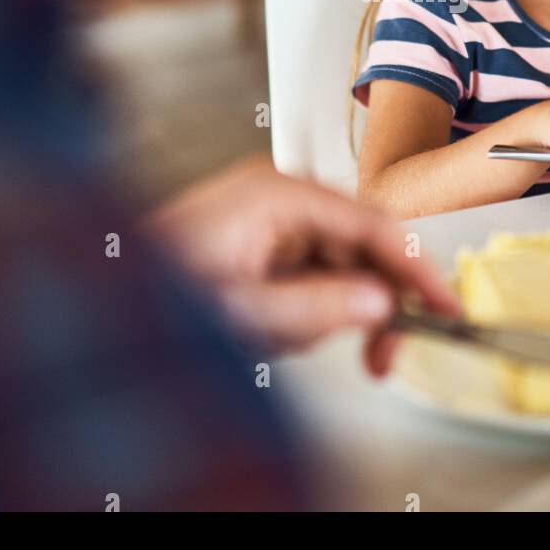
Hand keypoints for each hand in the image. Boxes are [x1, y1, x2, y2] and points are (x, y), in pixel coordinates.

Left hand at [144, 156, 458, 375]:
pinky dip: (309, 308)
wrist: (105, 300)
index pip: (373, 224)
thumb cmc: (155, 293)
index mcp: (276, 194)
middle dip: (373, 300)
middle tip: (384, 355)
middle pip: (359, 242)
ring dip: (335, 310)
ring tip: (295, 341)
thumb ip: (320, 309)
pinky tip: (281, 331)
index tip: (444, 306)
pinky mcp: (256, 239)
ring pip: (337, 262)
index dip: (415, 268)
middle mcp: (275, 194)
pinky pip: (308, 271)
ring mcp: (265, 215)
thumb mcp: (245, 313)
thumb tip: (380, 304)